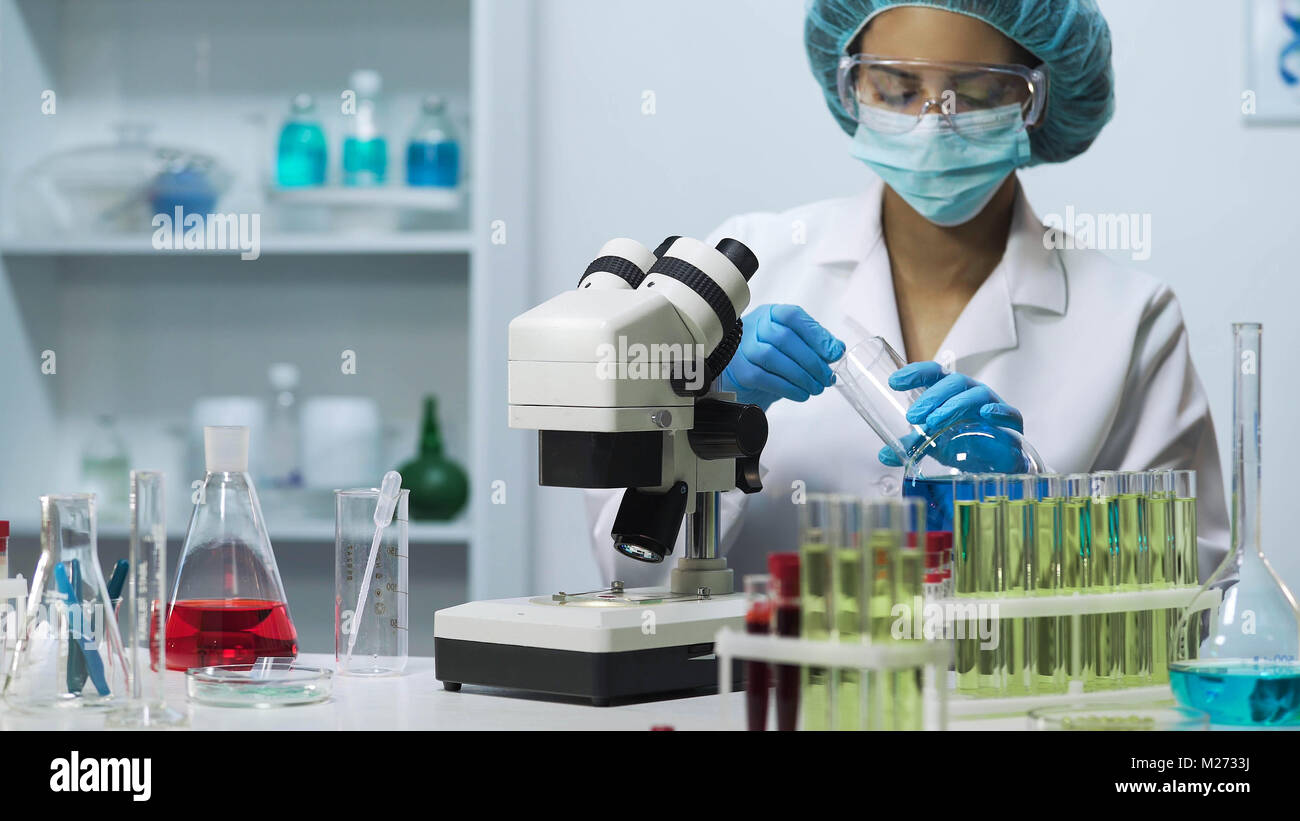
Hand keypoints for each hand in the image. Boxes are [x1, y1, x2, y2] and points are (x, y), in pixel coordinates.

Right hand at [719, 304, 844, 410]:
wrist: (747, 378)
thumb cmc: (774, 357)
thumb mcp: (796, 344)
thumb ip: (817, 343)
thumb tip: (837, 348)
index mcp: (771, 314)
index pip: (793, 316)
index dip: (816, 334)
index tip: (835, 353)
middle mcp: (754, 326)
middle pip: (783, 337)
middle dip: (811, 360)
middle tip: (827, 377)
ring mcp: (744, 348)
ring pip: (772, 357)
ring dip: (800, 376)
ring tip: (816, 387)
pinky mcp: (740, 370)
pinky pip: (763, 378)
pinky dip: (787, 388)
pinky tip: (801, 394)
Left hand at [876, 362, 1024, 470]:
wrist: (994, 466)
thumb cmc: (963, 444)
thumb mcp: (932, 444)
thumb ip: (910, 445)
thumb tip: (883, 454)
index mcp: (950, 393)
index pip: (933, 374)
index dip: (915, 373)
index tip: (894, 382)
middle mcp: (971, 393)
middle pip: (953, 382)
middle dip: (931, 397)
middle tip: (913, 415)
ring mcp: (992, 405)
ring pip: (975, 395)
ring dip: (953, 406)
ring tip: (933, 422)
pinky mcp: (1011, 424)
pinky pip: (1009, 413)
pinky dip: (999, 410)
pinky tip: (985, 413)